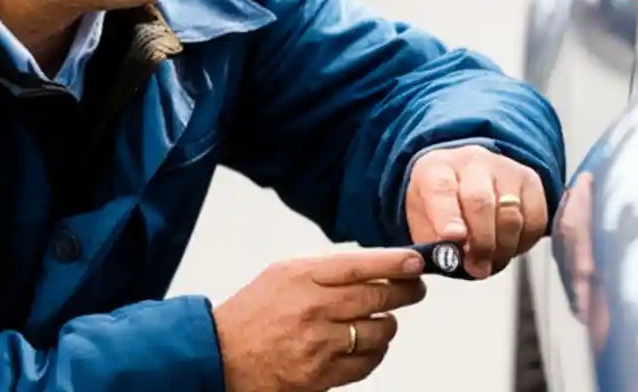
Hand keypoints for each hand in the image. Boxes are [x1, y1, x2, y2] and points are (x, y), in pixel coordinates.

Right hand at [213, 249, 426, 391]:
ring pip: (379, 332)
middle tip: (415, 288)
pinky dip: (375, 352)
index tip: (415, 262)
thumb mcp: (281, 275)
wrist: (222, 355)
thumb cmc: (252, 312)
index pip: (359, 266)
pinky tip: (367, 344)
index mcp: (301, 277)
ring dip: (387, 325)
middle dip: (406, 291)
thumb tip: (372, 266)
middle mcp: (312, 308)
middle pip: (378, 298)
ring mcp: (318, 344)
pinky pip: (368, 362)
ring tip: (381, 320)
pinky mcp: (321, 375)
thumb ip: (324, 269)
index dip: (393, 263)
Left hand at [405, 145, 546, 278]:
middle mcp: (471, 162)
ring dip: (502, 247)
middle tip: (477, 268)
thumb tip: (449, 260)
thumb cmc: (441, 203)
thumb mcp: (423, 220)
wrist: (464, 177)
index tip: (452, 238)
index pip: (441, 189)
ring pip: (510, 213)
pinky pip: (535, 219)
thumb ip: (432, 241)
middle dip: (480, 242)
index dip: (447, 216)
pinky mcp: (530, 180)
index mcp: (436, 169)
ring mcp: (504, 168)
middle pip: (480, 202)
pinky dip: (524, 243)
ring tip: (491, 263)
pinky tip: (508, 247)